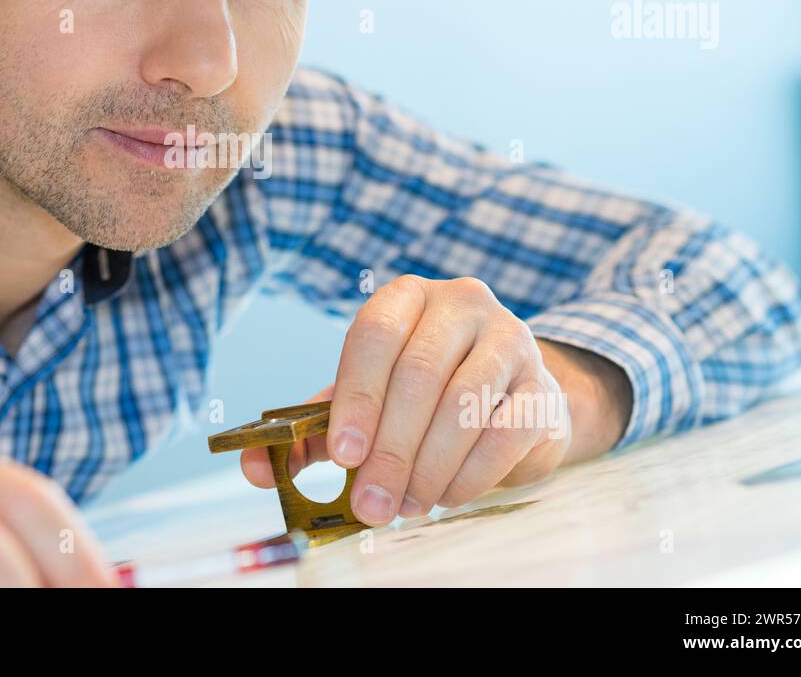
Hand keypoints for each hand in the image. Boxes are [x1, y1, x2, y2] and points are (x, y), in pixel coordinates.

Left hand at [240, 276, 628, 524]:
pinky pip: (506, 430)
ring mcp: (510, 339)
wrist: (510, 401)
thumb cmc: (423, 397)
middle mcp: (461, 305)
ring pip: (463, 403)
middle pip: (419, 373)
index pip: (375, 334)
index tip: (343, 456)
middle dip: (390, 448)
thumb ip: (313, 431)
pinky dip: (471, 472)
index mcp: (407, 298)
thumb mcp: (366, 403)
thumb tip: (257, 468)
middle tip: (372, 503)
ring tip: (405, 503)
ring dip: (429, 465)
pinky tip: (447, 495)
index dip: (356, 396)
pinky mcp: (543, 386)